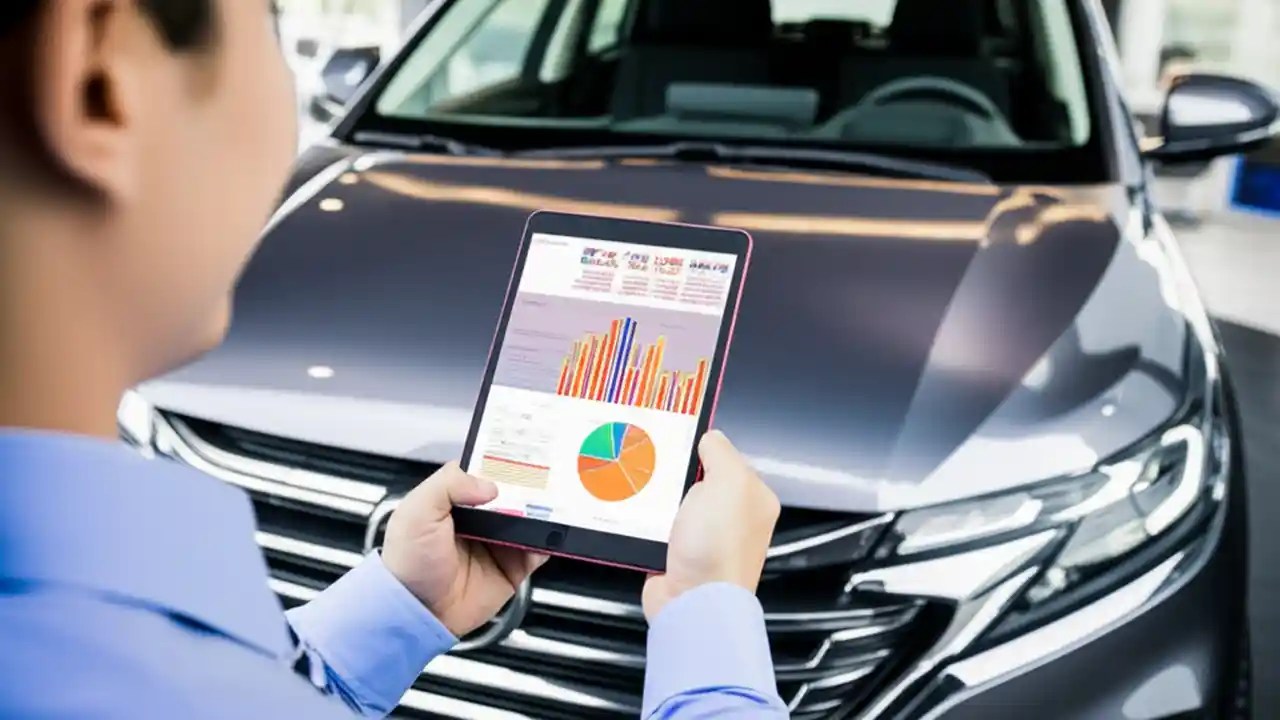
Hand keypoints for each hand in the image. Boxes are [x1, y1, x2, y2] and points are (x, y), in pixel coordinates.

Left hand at [381, 462, 546, 636]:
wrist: (417, 612)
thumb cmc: (408, 561)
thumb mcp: (417, 511)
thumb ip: (449, 485)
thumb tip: (490, 485)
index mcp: (456, 498)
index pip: (486, 470)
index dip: (504, 461)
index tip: (525, 451)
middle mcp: (481, 517)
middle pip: (515, 493)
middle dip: (532, 484)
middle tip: (549, 474)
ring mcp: (499, 542)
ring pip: (531, 519)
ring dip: (544, 512)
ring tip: (556, 502)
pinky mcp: (513, 567)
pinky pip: (538, 550)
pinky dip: (549, 542)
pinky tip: (551, 534)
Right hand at [642, 431, 779, 621]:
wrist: (692, 604)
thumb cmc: (717, 549)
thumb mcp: (728, 481)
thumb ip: (721, 452)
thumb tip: (710, 438)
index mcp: (753, 499)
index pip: (727, 459)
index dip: (703, 449)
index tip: (680, 442)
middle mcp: (732, 520)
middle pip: (696, 479)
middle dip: (676, 476)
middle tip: (660, 472)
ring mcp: (704, 539)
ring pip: (673, 503)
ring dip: (658, 501)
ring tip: (649, 498)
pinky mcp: (677, 554)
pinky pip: (656, 527)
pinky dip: (646, 523)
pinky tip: (640, 519)